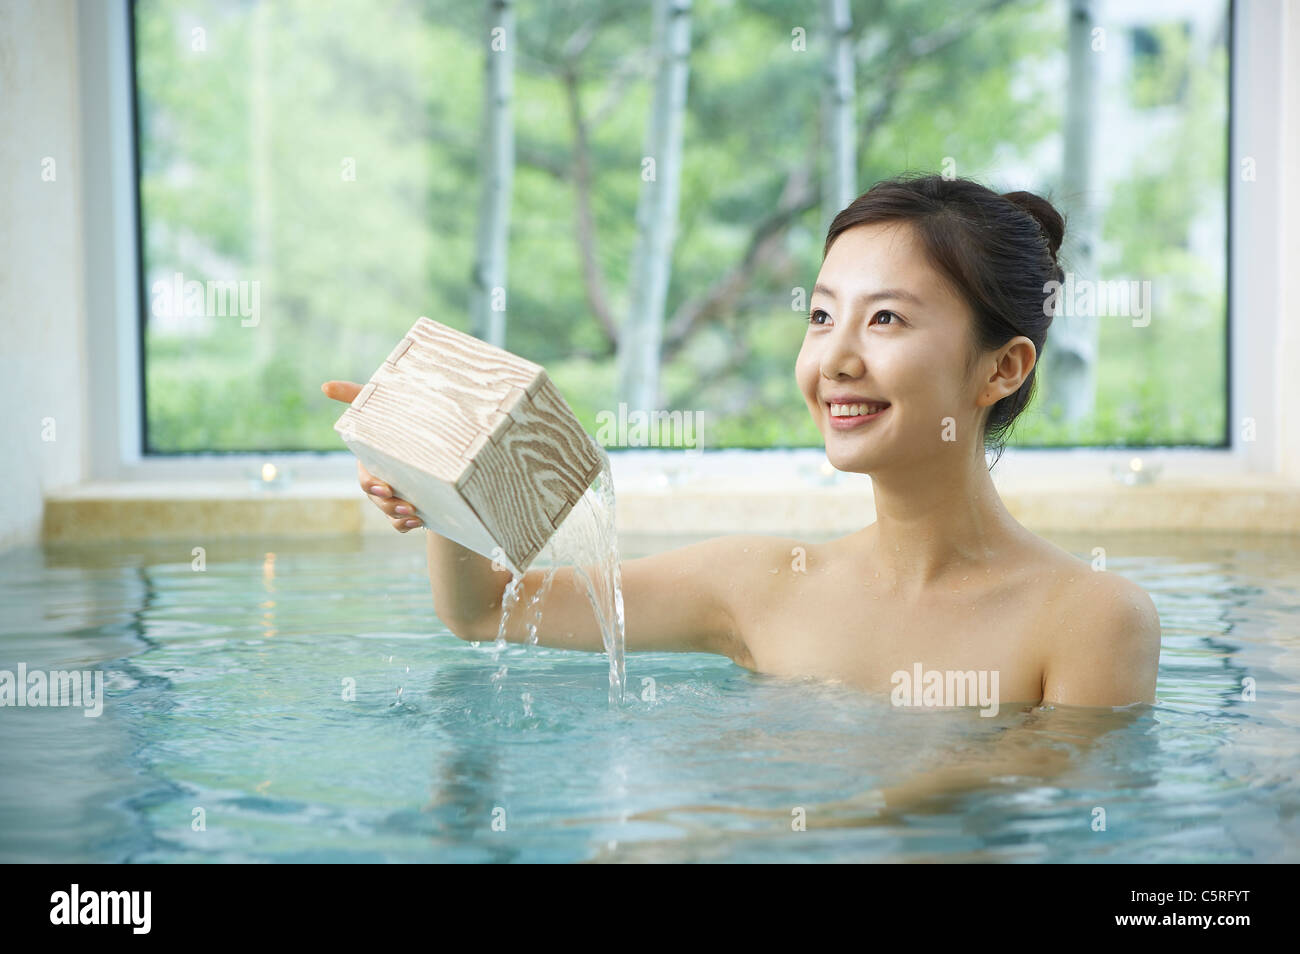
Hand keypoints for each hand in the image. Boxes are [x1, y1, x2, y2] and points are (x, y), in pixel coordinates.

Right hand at [321, 380, 423, 532]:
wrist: (431, 438)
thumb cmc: (397, 419)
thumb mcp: (379, 406)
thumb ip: (354, 396)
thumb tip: (325, 386)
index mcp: (372, 462)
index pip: (366, 478)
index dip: (373, 485)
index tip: (386, 487)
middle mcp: (380, 480)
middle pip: (378, 499)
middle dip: (389, 505)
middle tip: (407, 506)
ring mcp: (393, 495)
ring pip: (389, 513)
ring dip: (398, 517)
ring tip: (415, 516)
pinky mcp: (408, 505)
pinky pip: (400, 523)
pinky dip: (405, 526)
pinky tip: (419, 523)